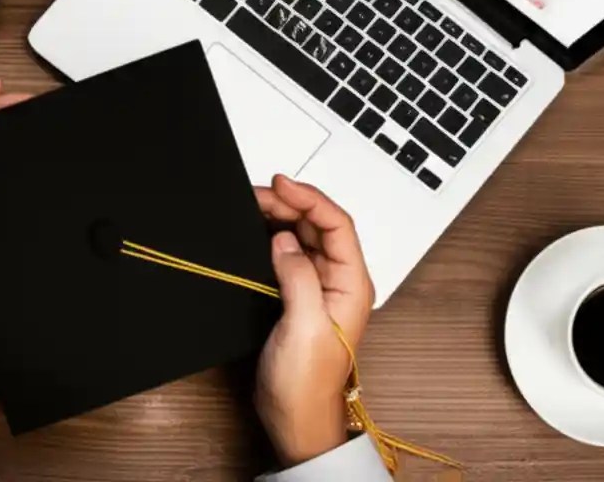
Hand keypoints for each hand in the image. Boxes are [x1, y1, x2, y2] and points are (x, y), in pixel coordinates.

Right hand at [253, 175, 375, 465]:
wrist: (297, 420)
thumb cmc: (307, 385)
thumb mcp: (304, 327)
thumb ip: (298, 277)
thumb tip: (285, 239)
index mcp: (351, 284)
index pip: (337, 225)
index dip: (310, 198)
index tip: (280, 184)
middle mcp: (339, 281)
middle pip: (319, 226)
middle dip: (290, 203)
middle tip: (256, 193)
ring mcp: (319, 289)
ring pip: (303, 237)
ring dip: (280, 218)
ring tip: (252, 205)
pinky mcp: (299, 297)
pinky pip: (289, 255)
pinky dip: (272, 238)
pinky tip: (256, 233)